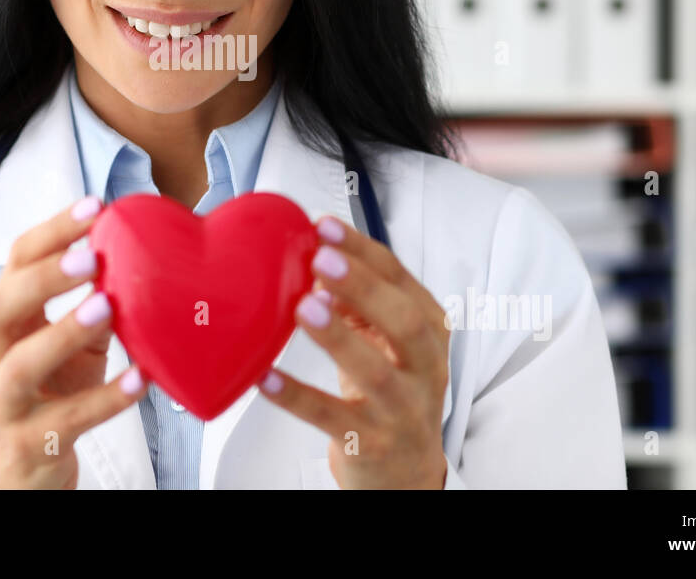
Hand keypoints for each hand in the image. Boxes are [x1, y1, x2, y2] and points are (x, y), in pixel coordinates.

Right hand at [0, 195, 147, 488]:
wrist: (16, 482)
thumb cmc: (47, 400)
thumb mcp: (65, 346)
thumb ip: (90, 304)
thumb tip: (133, 254)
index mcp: (5, 324)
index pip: (15, 264)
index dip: (52, 233)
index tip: (94, 206)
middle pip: (0, 307)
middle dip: (44, 277)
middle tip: (92, 256)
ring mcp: (4, 405)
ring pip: (19, 366)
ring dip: (62, 332)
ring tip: (108, 306)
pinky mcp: (26, 448)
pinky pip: (63, 423)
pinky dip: (103, 401)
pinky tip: (139, 381)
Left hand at [257, 215, 449, 488]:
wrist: (405, 470)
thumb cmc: (390, 388)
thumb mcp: (383, 339)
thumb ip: (356, 299)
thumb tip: (310, 253)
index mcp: (429, 329)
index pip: (401, 280)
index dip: (363, 251)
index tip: (324, 225)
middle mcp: (425, 367)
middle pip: (405, 322)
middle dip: (363, 286)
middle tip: (320, 259)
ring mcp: (402, 408)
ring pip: (376, 373)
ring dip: (338, 338)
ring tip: (301, 307)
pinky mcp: (371, 443)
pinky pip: (332, 419)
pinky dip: (298, 396)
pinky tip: (266, 377)